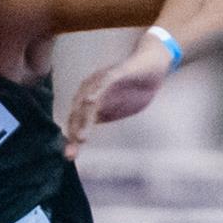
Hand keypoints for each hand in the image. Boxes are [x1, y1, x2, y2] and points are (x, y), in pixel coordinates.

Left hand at [63, 43, 173, 157]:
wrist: (153, 65)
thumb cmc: (132, 88)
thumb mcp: (115, 109)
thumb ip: (101, 118)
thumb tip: (83, 134)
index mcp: (88, 99)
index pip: (76, 121)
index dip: (73, 138)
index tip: (70, 156)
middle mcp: (90, 89)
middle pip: (77, 113)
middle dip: (74, 133)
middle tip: (71, 154)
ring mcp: (101, 81)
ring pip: (87, 101)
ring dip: (83, 119)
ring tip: (80, 137)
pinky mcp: (116, 72)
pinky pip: (104, 82)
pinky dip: (97, 91)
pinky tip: (90, 101)